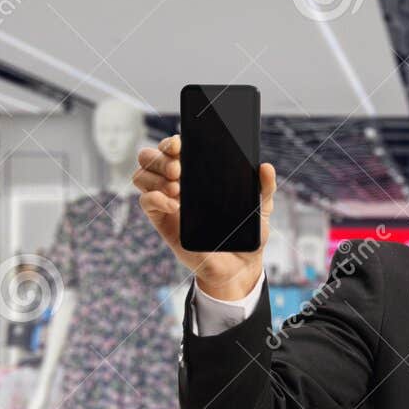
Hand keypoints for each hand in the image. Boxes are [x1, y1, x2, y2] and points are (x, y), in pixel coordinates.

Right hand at [133, 135, 275, 300]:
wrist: (239, 266)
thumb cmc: (245, 234)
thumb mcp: (261, 209)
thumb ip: (265, 188)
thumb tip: (266, 167)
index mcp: (197, 174)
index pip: (174, 148)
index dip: (171, 142)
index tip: (181, 144)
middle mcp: (177, 183)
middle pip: (150, 156)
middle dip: (160, 156)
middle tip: (179, 169)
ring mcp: (167, 201)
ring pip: (142, 176)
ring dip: (154, 176)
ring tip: (177, 187)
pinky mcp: (162, 221)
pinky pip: (146, 202)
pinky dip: (154, 198)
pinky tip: (173, 204)